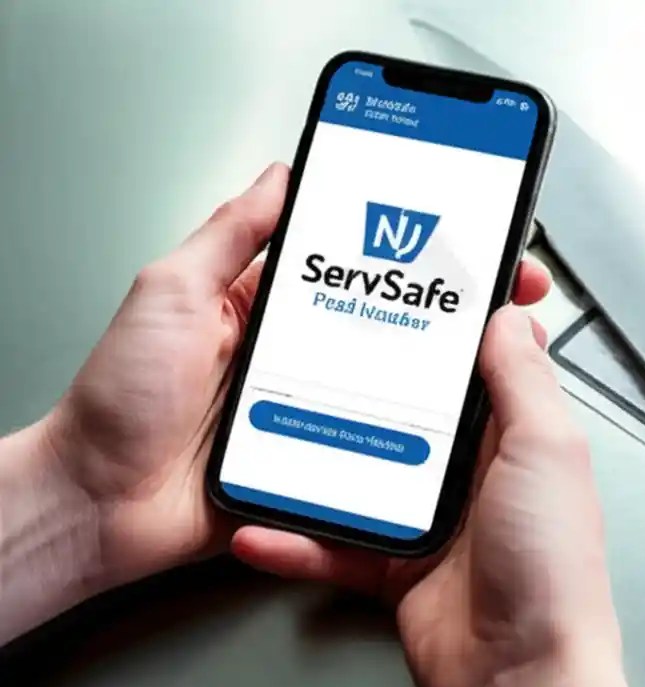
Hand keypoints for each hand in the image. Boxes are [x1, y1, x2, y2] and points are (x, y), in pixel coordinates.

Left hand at [37, 163, 552, 593]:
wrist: (98, 505)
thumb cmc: (119, 400)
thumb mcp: (172, 292)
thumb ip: (230, 235)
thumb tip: (281, 177)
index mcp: (265, 306)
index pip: (352, 266)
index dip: (407, 250)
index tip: (459, 239)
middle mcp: (296, 357)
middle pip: (387, 326)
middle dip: (448, 316)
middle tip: (501, 306)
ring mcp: (310, 410)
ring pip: (392, 388)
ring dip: (437, 382)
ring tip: (486, 366)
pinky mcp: (315, 462)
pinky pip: (372, 449)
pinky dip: (407, 445)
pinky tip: (440, 434)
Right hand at [232, 307, 635, 686]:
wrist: (520, 673)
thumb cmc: (552, 569)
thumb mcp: (546, 450)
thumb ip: (522, 381)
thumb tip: (507, 315)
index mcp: (519, 438)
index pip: (483, 365)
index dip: (453, 327)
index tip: (413, 288)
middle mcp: (476, 474)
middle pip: (412, 411)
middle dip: (369, 381)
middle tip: (322, 343)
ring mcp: (433, 521)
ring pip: (363, 474)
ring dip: (318, 459)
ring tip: (274, 427)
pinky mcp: (396, 568)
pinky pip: (335, 546)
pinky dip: (296, 541)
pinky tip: (264, 527)